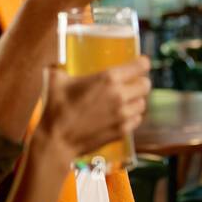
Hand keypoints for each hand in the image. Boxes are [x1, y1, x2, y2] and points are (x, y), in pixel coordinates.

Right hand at [35, 59, 150, 160]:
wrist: (56, 140)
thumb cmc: (55, 108)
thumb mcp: (56, 79)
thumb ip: (60, 67)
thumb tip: (56, 62)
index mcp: (108, 78)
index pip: (140, 65)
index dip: (141, 63)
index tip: (139, 64)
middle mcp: (119, 95)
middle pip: (145, 84)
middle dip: (139, 82)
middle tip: (130, 84)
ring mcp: (122, 115)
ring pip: (142, 103)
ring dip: (135, 101)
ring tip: (124, 101)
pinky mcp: (121, 131)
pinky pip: (136, 120)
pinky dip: (131, 117)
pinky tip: (120, 116)